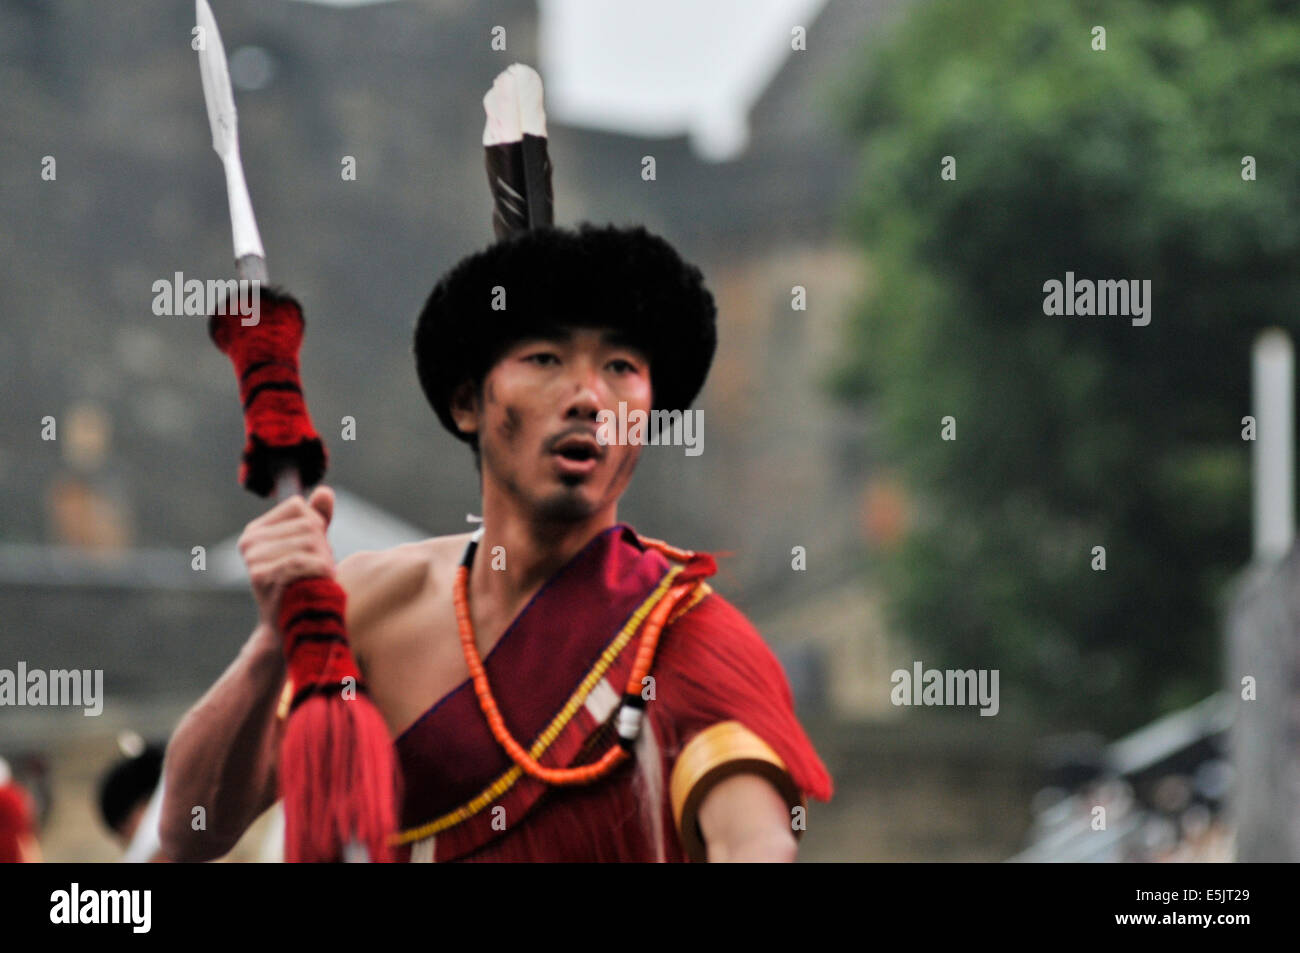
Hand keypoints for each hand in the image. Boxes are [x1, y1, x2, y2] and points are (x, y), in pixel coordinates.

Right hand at [238, 485, 335, 629]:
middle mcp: (250, 542)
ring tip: (314, 579)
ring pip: (310, 541)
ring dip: (323, 561)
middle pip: (307, 524)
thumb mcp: (311, 547)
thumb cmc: (303, 584)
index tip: (309, 551)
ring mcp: (254, 559)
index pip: (298, 506)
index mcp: (256, 531)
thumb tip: (324, 492)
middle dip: (322, 547)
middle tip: (315, 571)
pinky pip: (304, 561)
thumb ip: (317, 518)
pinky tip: (316, 583)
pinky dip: (319, 571)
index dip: (315, 526)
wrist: (292, 627)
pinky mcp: (262, 576)